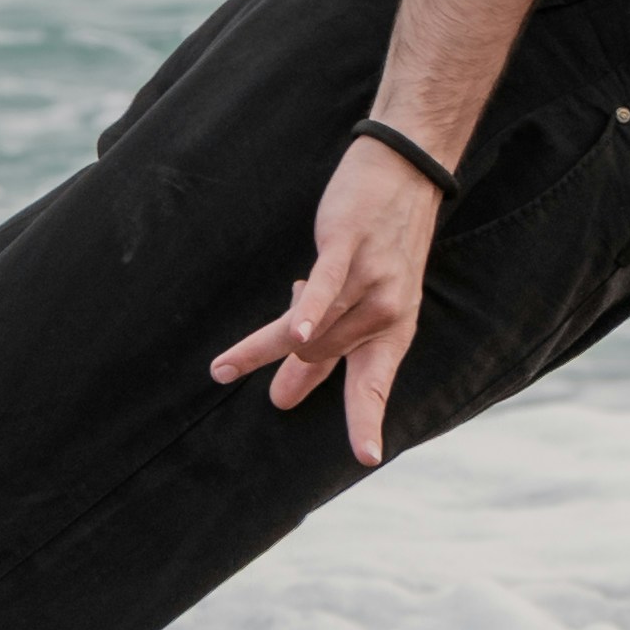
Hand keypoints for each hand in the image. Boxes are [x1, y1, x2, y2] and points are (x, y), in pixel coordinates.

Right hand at [210, 141, 440, 464]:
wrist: (406, 172)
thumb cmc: (380, 243)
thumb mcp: (361, 303)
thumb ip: (325, 352)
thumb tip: (284, 397)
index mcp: (392, 330)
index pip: (374, 385)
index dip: (367, 422)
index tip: (366, 457)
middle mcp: (386, 311)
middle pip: (317, 355)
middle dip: (284, 354)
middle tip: (233, 365)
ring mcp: (370, 278)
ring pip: (309, 333)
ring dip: (267, 342)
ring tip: (223, 368)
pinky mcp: (348, 248)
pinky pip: (324, 289)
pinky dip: (306, 312)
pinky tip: (295, 333)